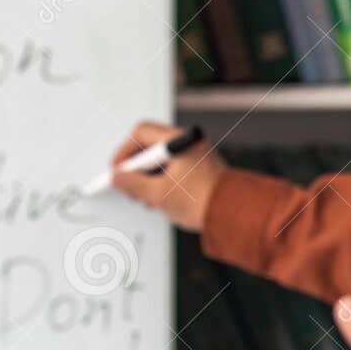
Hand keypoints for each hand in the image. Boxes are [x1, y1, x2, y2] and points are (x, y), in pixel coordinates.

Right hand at [107, 121, 228, 231]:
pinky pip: (173, 167)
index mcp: (180, 140)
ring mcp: (196, 154)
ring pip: (161, 159)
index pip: (140, 134)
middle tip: (129, 186)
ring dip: (148, 177)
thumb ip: (132, 184)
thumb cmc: (204, 202)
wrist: (234, 215)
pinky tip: (161, 198)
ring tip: (148, 198)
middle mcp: (190, 142)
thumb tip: (117, 178)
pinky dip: (162, 180)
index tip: (117, 170)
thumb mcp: (158, 195)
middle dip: (136, 168)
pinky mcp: (200, 167)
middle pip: (150, 146)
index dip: (123, 152)